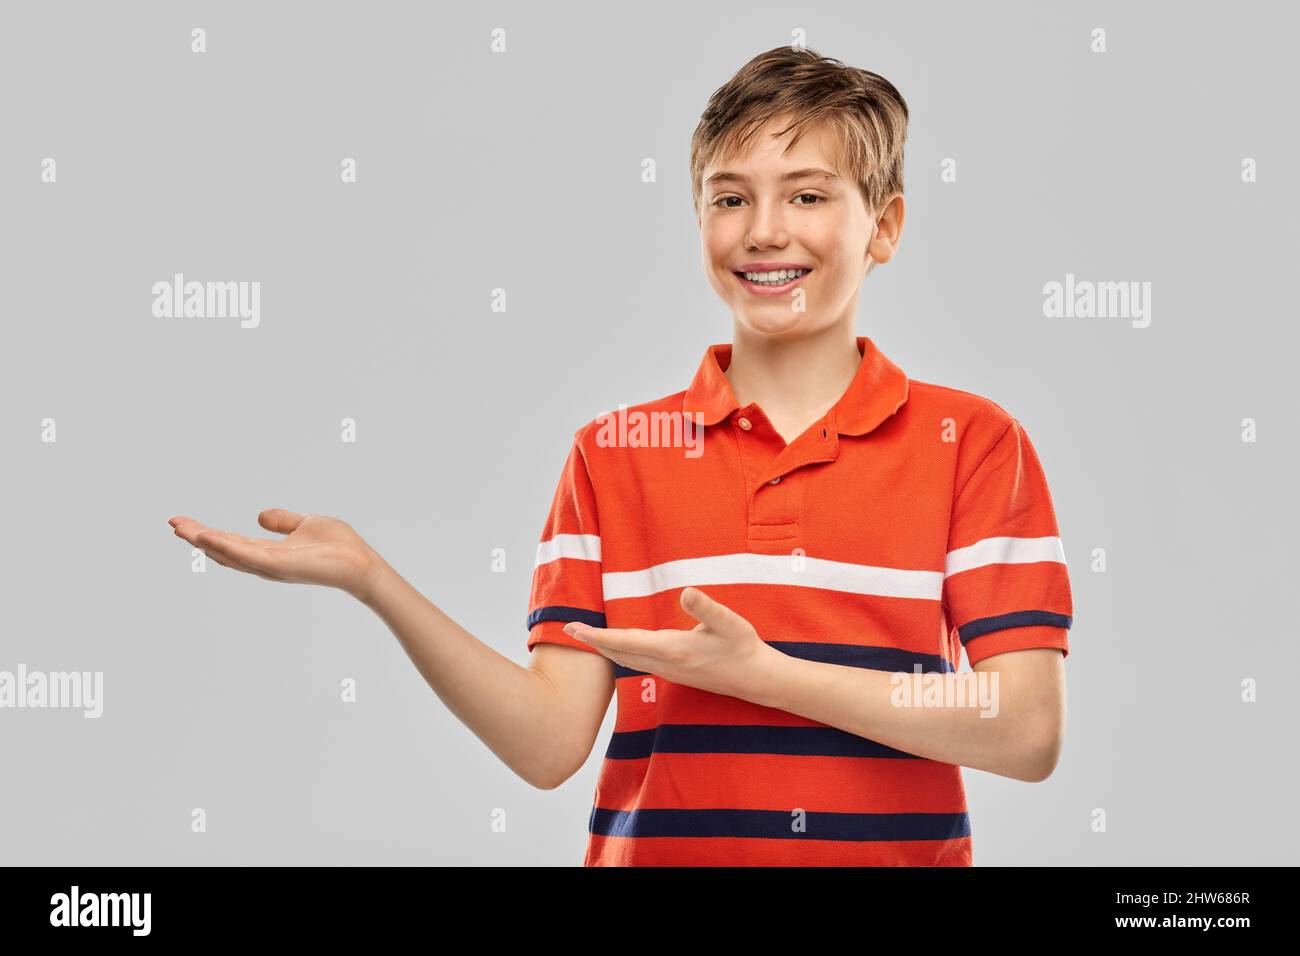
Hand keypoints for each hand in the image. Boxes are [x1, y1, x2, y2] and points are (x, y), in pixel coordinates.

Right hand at [168, 508, 385, 602]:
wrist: (360, 563)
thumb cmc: (338, 547)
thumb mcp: (305, 524)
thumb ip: (283, 521)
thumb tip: (260, 516)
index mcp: (269, 553)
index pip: (231, 542)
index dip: (207, 533)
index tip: (184, 522)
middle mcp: (264, 563)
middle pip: (223, 550)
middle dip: (197, 537)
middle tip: (173, 524)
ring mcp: (269, 566)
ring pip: (229, 553)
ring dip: (203, 541)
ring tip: (180, 528)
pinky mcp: (278, 566)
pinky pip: (246, 556)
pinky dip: (225, 546)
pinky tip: (206, 536)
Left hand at [563, 587, 780, 700]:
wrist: (756, 679)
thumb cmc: (743, 647)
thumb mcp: (729, 623)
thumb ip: (706, 607)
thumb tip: (686, 591)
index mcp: (673, 650)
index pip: (624, 642)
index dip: (596, 636)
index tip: (573, 629)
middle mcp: (665, 664)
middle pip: (619, 653)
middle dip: (593, 642)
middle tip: (569, 630)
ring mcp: (669, 672)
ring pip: (628, 660)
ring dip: (606, 649)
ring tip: (588, 637)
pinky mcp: (675, 673)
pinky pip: (639, 663)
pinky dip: (622, 653)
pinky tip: (620, 647)